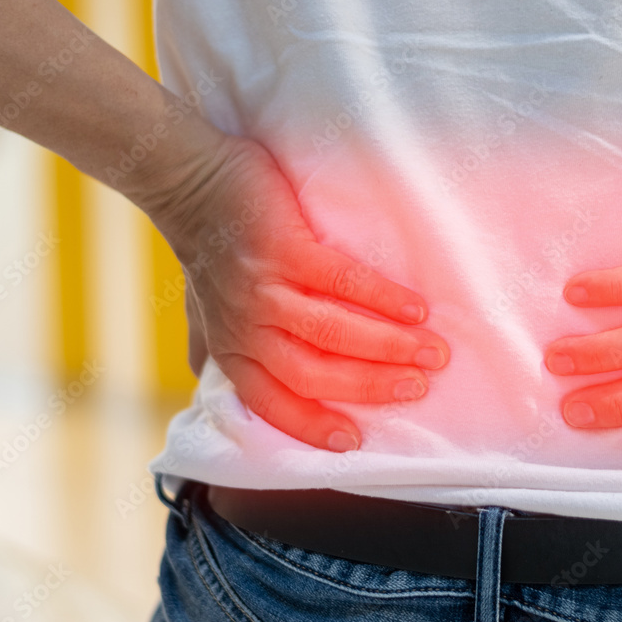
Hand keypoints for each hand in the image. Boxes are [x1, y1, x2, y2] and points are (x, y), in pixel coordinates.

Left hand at [151, 135, 449, 451]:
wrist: (188, 179)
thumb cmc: (207, 244)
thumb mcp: (203, 306)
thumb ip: (212, 342)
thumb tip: (206, 379)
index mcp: (232, 349)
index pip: (273, 403)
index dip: (313, 426)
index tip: (355, 441)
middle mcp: (246, 329)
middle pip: (314, 375)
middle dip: (371, 387)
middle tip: (418, 388)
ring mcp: (265, 291)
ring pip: (332, 334)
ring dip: (389, 347)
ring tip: (432, 351)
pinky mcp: (284, 250)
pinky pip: (343, 282)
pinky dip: (384, 298)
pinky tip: (416, 308)